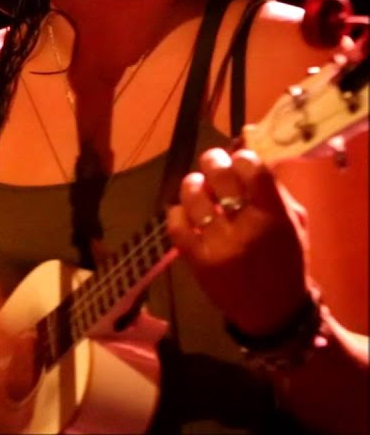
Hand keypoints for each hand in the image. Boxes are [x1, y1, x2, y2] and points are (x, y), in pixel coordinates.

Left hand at [167, 147, 310, 335]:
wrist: (272, 312)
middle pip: (219, 178)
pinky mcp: (197, 260)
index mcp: (276, 218)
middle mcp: (246, 228)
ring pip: (193, 198)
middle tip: (213, 161)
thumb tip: (248, 158)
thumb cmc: (286, 263)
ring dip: (192, 184)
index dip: (243, 157)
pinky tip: (186, 211)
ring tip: (197, 184)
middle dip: (213, 161)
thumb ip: (274, 193)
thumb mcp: (294, 226)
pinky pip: (176, 225)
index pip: (254, 171)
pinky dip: (177, 212)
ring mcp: (219, 245)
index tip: (239, 158)